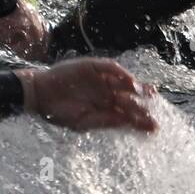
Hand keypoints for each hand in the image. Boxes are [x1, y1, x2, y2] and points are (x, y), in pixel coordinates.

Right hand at [17, 58, 157, 132]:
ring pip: (124, 82)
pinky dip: (121, 73)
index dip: (141, 119)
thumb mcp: (82, 123)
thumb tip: (126, 123)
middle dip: (144, 105)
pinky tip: (129, 82)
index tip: (153, 127)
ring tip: (148, 95)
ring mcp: (101, 79)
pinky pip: (110, 67)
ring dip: (136, 87)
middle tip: (155, 113)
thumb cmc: (58, 113)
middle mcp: (106, 93)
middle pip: (130, 98)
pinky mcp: (93, 66)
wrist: (39, 95)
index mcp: (105, 108)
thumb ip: (104, 122)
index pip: (127, 114)